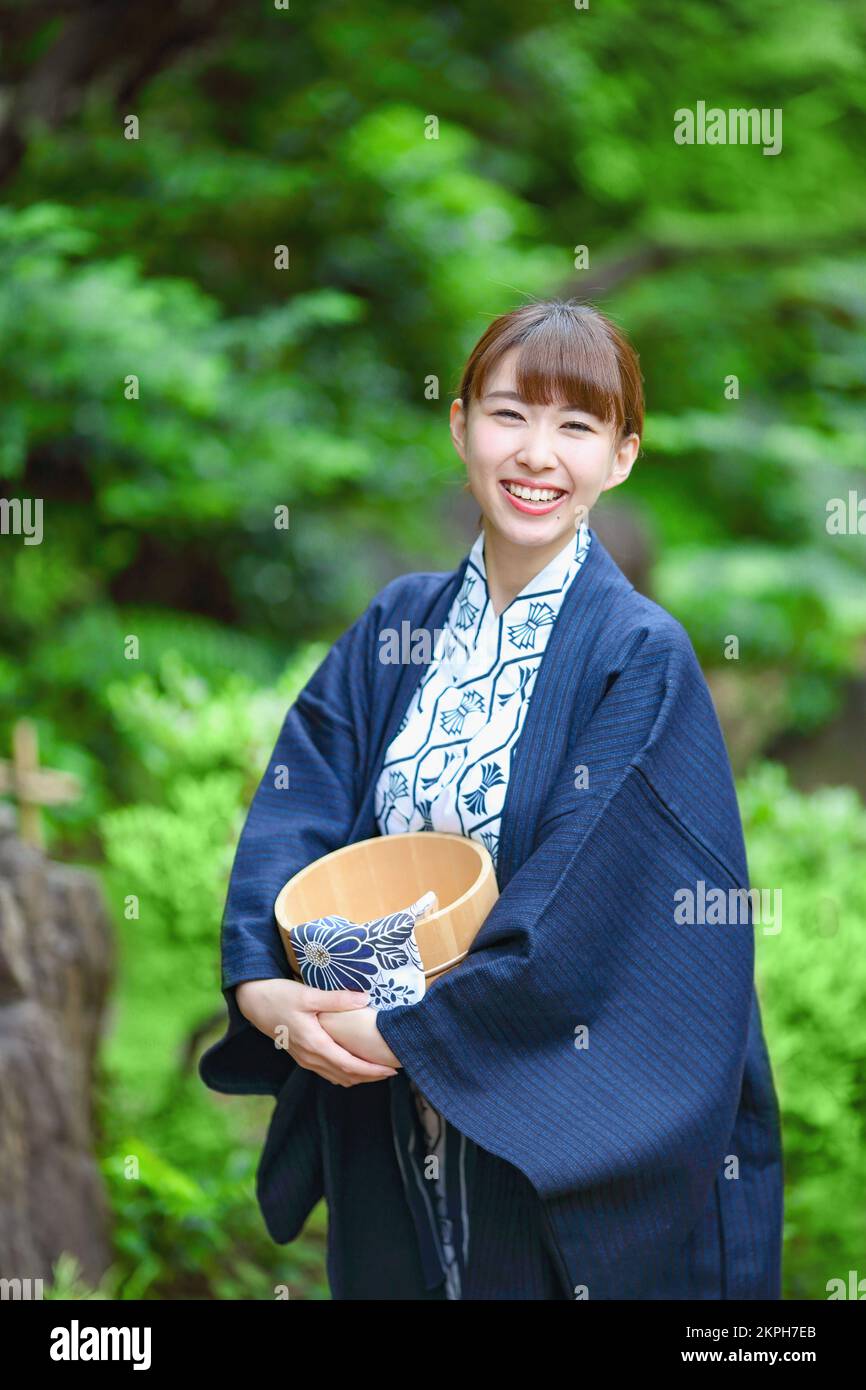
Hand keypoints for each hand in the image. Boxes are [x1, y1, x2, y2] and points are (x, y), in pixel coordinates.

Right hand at [235, 977, 398, 1086]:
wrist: (253, 1002)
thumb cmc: (279, 996)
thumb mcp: (308, 995)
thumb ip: (336, 999)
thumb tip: (364, 999)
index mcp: (314, 1044)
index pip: (349, 1065)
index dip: (371, 1070)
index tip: (391, 1069)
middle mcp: (310, 1057)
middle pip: (345, 1075)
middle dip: (370, 1076)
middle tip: (392, 1071)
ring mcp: (304, 1058)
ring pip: (336, 1076)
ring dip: (357, 1076)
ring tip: (377, 1070)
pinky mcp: (301, 1055)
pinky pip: (326, 1071)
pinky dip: (344, 1073)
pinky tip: (353, 1065)